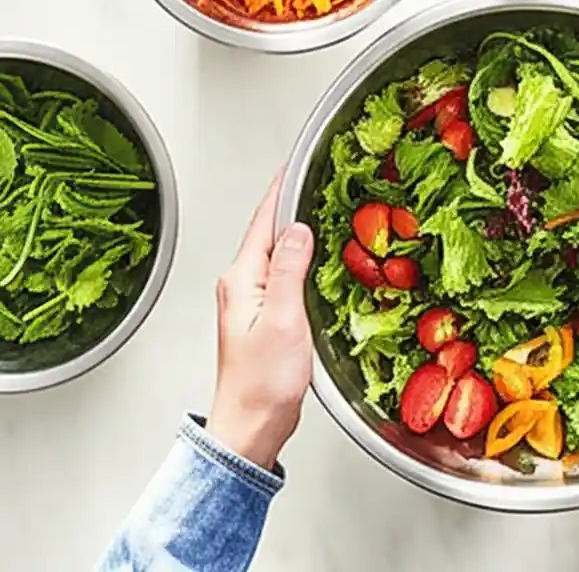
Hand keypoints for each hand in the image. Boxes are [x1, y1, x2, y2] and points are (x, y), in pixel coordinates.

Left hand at [207, 175, 314, 469]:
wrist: (251, 426)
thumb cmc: (262, 384)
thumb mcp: (282, 318)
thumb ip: (288, 269)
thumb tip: (297, 228)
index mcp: (241, 279)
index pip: (263, 220)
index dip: (282, 189)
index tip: (297, 163)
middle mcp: (241, 285)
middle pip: (269, 230)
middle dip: (294, 202)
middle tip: (322, 178)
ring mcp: (252, 300)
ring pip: (278, 251)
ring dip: (300, 229)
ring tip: (326, 209)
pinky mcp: (265, 315)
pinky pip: (286, 273)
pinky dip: (304, 258)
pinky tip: (321, 259)